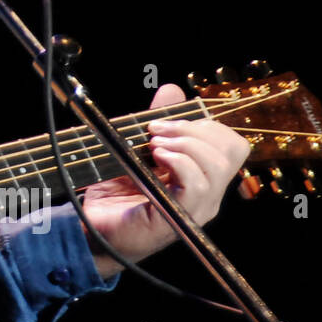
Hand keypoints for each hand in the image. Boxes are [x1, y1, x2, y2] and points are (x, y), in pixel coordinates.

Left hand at [81, 83, 250, 277]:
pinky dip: (179, 163)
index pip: (230, 144)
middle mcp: (207, 195)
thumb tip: (172, 90)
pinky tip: (157, 158)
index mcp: (203, 177)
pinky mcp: (178, 218)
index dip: (203, 124)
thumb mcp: (136, 150)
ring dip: (184, 145)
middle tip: (156, 130)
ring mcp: (196, 209)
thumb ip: (158, 124)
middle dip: (193, 129)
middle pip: (230, 150)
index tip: (166, 123)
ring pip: (218, 167)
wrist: (90, 231)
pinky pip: (197, 187)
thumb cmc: (115, 193)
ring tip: (154, 146)